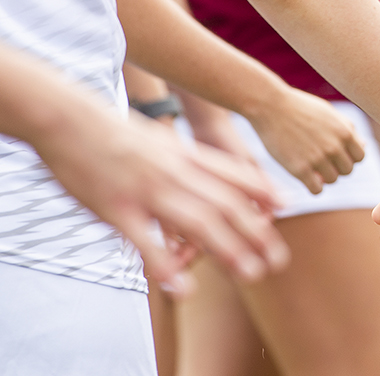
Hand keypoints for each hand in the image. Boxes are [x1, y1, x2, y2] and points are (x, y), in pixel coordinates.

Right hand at [35, 111, 288, 292]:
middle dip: (257, 234)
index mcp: (185, 156)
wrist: (68, 118)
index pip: (235, 175)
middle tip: (278, 261)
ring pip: (199, 223)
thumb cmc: (113, 131)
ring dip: (229, 251)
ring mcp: (148, 192)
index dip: (262, 192)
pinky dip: (166, 265)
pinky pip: (146, 242)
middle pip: (227, 205)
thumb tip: (202, 168)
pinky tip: (182, 288)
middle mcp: (176, 174)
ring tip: (251, 274)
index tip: (285, 208)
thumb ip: (184, 158)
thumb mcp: (160, 140)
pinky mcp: (116, 210)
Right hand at [244, 85, 363, 194]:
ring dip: (323, 177)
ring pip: (332, 180)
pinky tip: (305, 177)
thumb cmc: (301, 108)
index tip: (336, 155)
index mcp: (345, 132)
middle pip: (347, 170)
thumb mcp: (330, 114)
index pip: (360, 157)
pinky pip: (316, 190)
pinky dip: (313, 187)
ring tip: (312, 167)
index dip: (349, 158)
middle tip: (321, 161)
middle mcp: (334, 146)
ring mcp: (317, 158)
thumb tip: (364, 146)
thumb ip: (348, 129)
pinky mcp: (299, 169)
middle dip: (336, 168)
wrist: (270, 106)